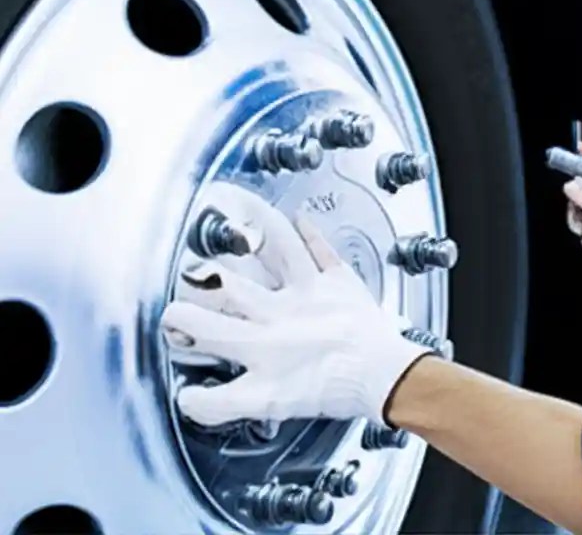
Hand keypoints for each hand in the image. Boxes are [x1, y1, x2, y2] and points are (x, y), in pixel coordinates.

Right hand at [160, 185, 431, 427]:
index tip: (168, 318)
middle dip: (205, 273)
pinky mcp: (338, 283)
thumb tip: (187, 399)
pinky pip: (322, 251)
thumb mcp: (267, 406)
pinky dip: (310, 231)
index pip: (203, 327)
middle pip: (232, 285)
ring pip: (278, 250)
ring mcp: (309, 292)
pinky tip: (301, 216)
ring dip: (258, 228)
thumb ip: (220, 403)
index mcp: (257, 342)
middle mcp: (278, 311)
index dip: (178, 321)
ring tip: (239, 205)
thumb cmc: (330, 389)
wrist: (383, 375)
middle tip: (191, 260)